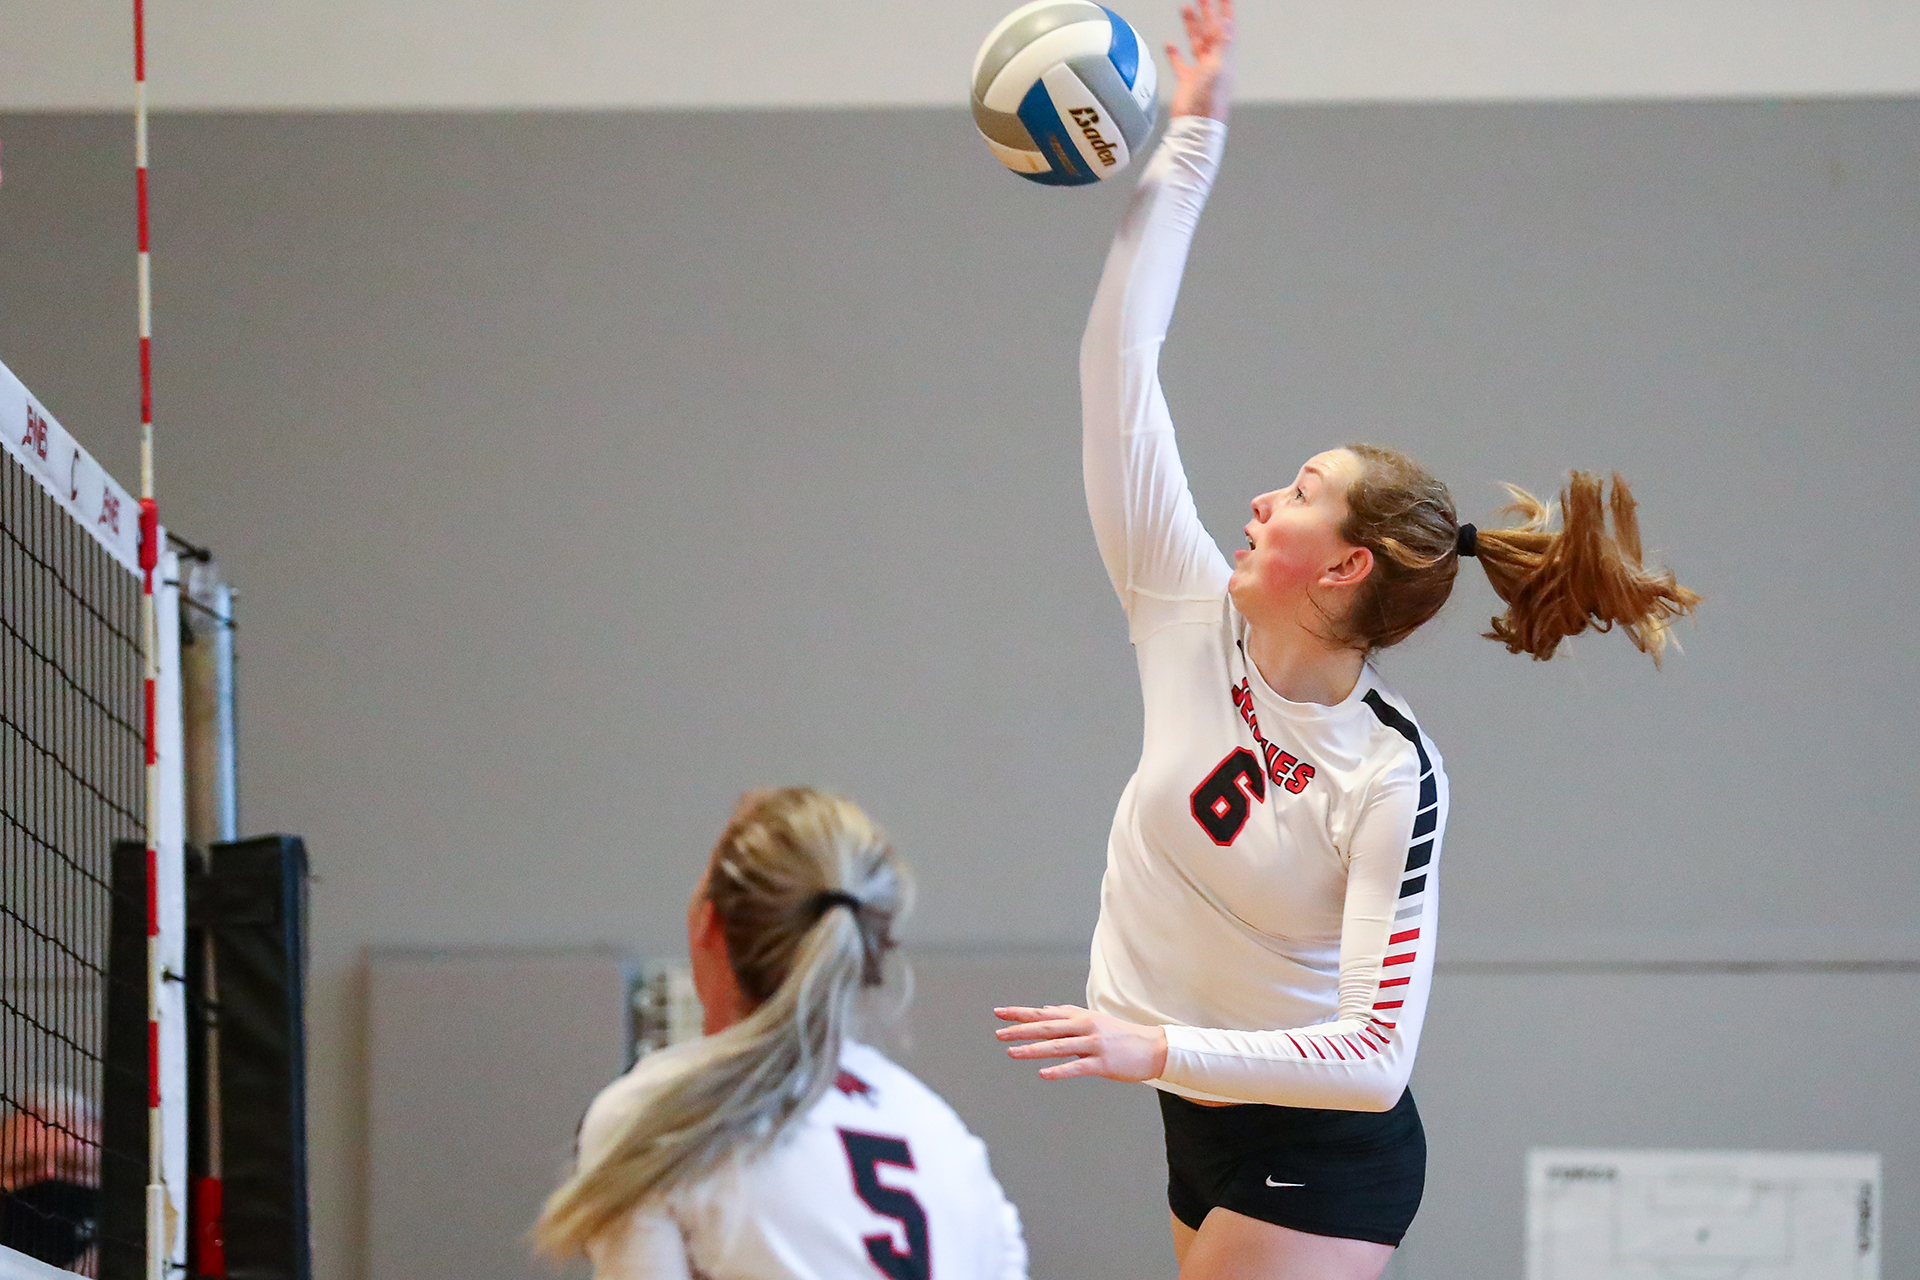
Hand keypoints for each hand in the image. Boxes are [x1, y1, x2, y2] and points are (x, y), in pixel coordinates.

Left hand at [994, 1003, 1168, 1081]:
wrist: (1153, 1048)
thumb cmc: (1120, 1035)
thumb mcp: (1093, 1020)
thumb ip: (1068, 1015)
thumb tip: (1045, 1010)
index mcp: (1080, 1018)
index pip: (1044, 1014)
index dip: (1021, 1013)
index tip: (999, 1013)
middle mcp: (1084, 1027)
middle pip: (1047, 1028)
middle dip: (1021, 1030)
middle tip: (998, 1033)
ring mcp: (1094, 1044)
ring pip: (1058, 1047)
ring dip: (1033, 1049)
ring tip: (1011, 1053)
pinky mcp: (1103, 1063)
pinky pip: (1078, 1067)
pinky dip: (1060, 1070)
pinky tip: (1043, 1074)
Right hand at [1167, 0, 1235, 122]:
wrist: (1195, 126)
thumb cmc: (1208, 101)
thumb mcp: (1216, 68)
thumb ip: (1221, 44)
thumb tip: (1226, 22)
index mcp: (1223, 58)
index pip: (1225, 27)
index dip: (1225, 9)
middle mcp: (1214, 62)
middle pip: (1210, 30)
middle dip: (1206, 11)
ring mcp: (1200, 71)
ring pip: (1195, 41)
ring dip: (1191, 25)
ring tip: (1185, 7)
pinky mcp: (1187, 81)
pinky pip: (1180, 62)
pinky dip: (1174, 52)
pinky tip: (1169, 43)